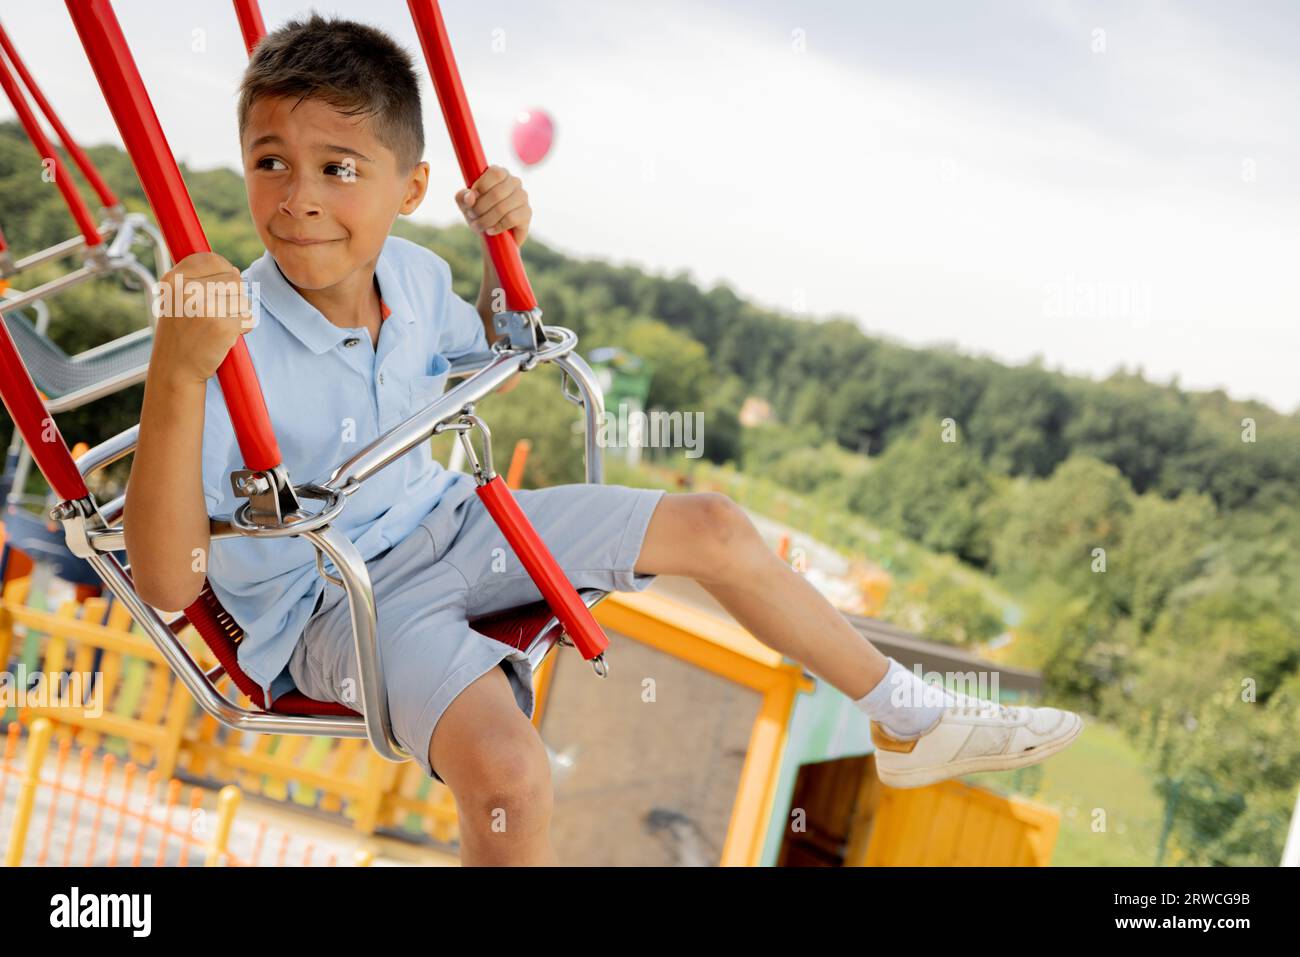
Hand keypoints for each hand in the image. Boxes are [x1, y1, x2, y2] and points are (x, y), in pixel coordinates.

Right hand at [150, 252, 253, 386]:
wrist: (175, 368)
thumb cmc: (181, 332)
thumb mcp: (177, 298)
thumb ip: (201, 279)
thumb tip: (236, 270)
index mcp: (174, 279)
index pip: (213, 259)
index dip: (223, 272)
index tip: (215, 291)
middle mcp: (188, 290)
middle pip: (234, 278)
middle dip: (233, 296)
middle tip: (215, 314)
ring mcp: (206, 308)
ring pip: (244, 298)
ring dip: (239, 313)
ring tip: (218, 325)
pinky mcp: (223, 326)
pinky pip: (248, 318)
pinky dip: (243, 328)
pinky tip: (224, 337)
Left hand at [455, 165, 529, 246]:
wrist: (493, 235)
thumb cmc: (479, 214)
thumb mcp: (466, 205)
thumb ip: (463, 197)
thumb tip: (470, 197)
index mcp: (500, 173)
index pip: (494, 173)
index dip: (480, 187)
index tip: (470, 200)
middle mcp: (514, 182)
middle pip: (497, 193)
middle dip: (480, 208)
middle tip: (472, 217)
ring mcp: (522, 197)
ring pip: (502, 208)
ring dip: (486, 220)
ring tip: (478, 226)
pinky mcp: (527, 212)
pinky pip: (510, 219)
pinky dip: (497, 227)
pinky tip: (490, 230)